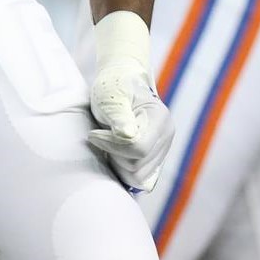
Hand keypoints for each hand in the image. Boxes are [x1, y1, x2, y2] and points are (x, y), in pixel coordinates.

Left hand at [88, 56, 173, 192]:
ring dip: (117, 162)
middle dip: (114, 154)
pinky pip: (137, 178)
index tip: (93, 134)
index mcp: (160, 119)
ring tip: (107, 141)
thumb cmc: (113, 85)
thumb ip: (120, 116)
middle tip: (99, 136)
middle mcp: (166, 137)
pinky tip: (113, 151)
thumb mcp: (112, 96)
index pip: (139, 148)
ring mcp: (162, 149)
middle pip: (138, 166)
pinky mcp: (153, 159)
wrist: (119, 81)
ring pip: (137, 176)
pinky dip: (122, 168)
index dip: (112, 145)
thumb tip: (128, 135)